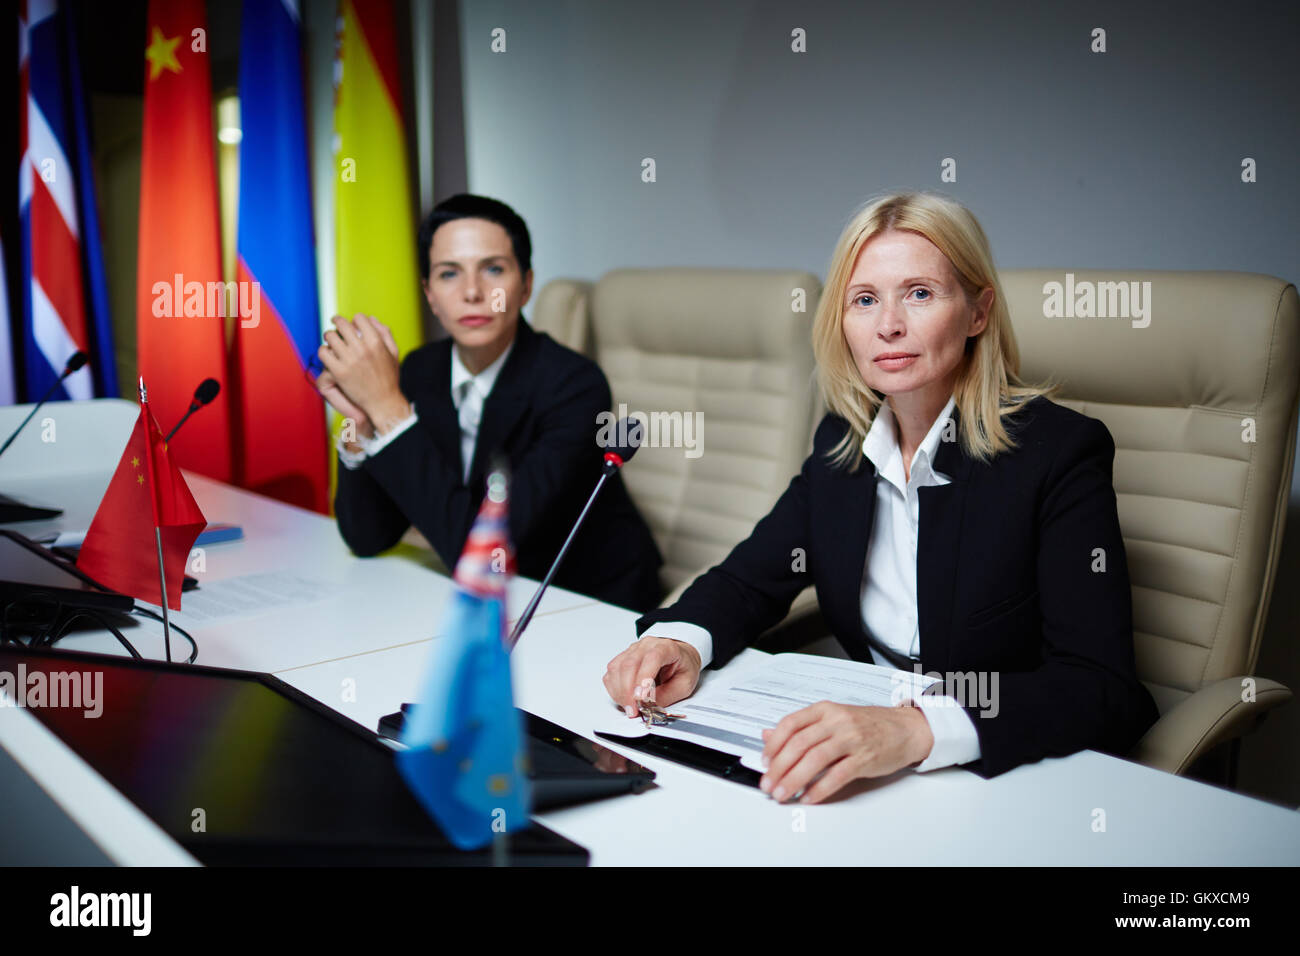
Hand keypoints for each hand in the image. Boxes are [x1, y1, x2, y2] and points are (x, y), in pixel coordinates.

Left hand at [317, 314, 408, 431]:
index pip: (359, 318)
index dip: (355, 320)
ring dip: (329, 336)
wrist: (384, 403)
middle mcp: (362, 349)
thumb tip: (371, 318)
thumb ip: (385, 333)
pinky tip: (328, 354)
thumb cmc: (389, 378)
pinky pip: (323, 353)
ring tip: (331, 340)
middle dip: (337, 322)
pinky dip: (323, 351)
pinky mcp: (339, 372)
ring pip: (330, 337)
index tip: (352, 324)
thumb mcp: (393, 353)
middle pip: (342, 324)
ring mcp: (349, 361)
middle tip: (335, 326)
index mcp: (376, 342)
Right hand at [603, 637, 702, 717]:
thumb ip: (667, 695)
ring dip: (620, 692)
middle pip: (629, 664)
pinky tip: (623, 698)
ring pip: (616, 668)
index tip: (641, 698)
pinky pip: (611, 673)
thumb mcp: (685, 684)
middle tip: (633, 710)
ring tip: (630, 707)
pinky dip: (614, 689)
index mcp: (666, 648)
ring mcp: (632, 650)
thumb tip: (648, 706)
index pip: (652, 658)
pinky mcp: (622, 658)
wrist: (678, 655)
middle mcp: (646, 646)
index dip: (644, 677)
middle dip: (628, 691)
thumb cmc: (682, 666)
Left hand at [759, 702, 933, 803]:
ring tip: (783, 793)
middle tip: (768, 784)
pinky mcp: (864, 758)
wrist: (905, 729)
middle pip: (799, 744)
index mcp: (825, 710)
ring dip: (794, 779)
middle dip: (779, 767)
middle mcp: (836, 722)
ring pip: (815, 759)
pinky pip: (837, 775)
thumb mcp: (832, 718)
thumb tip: (768, 736)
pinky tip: (809, 797)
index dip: (773, 745)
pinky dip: (820, 789)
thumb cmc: (868, 724)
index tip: (764, 761)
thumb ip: (801, 727)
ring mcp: (851, 739)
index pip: (790, 724)